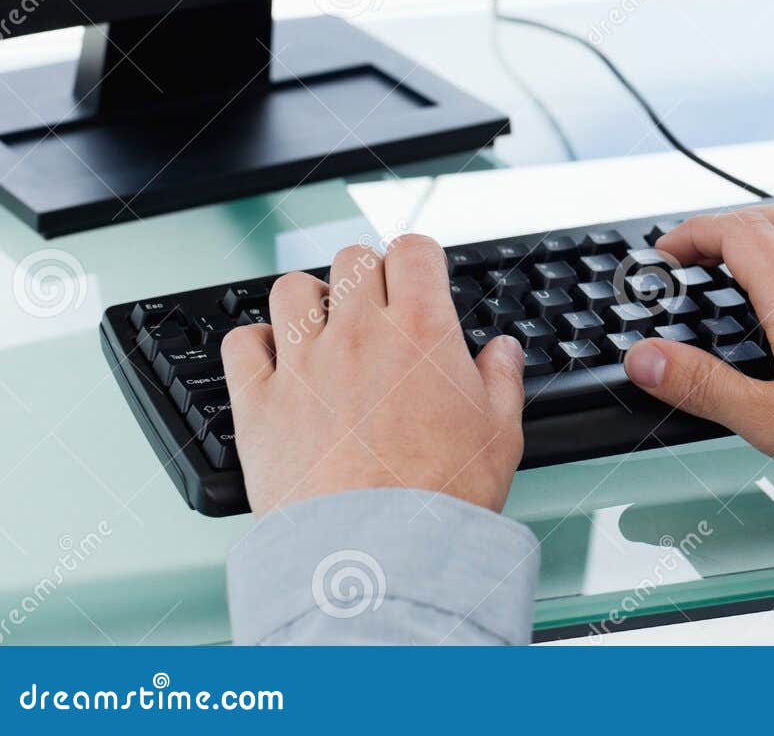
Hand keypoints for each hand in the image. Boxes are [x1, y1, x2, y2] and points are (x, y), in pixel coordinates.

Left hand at [220, 234, 525, 515]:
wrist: (381, 554)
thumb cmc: (443, 498)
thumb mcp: (501, 434)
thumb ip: (501, 380)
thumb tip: (501, 351)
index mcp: (422, 331)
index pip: (413, 250)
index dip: (418, 260)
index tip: (419, 279)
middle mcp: (360, 335)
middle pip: (352, 260)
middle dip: (367, 275)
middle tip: (376, 308)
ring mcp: (304, 366)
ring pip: (291, 289)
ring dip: (310, 300)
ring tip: (322, 328)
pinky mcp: (260, 404)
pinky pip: (240, 344)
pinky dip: (254, 344)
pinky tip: (274, 360)